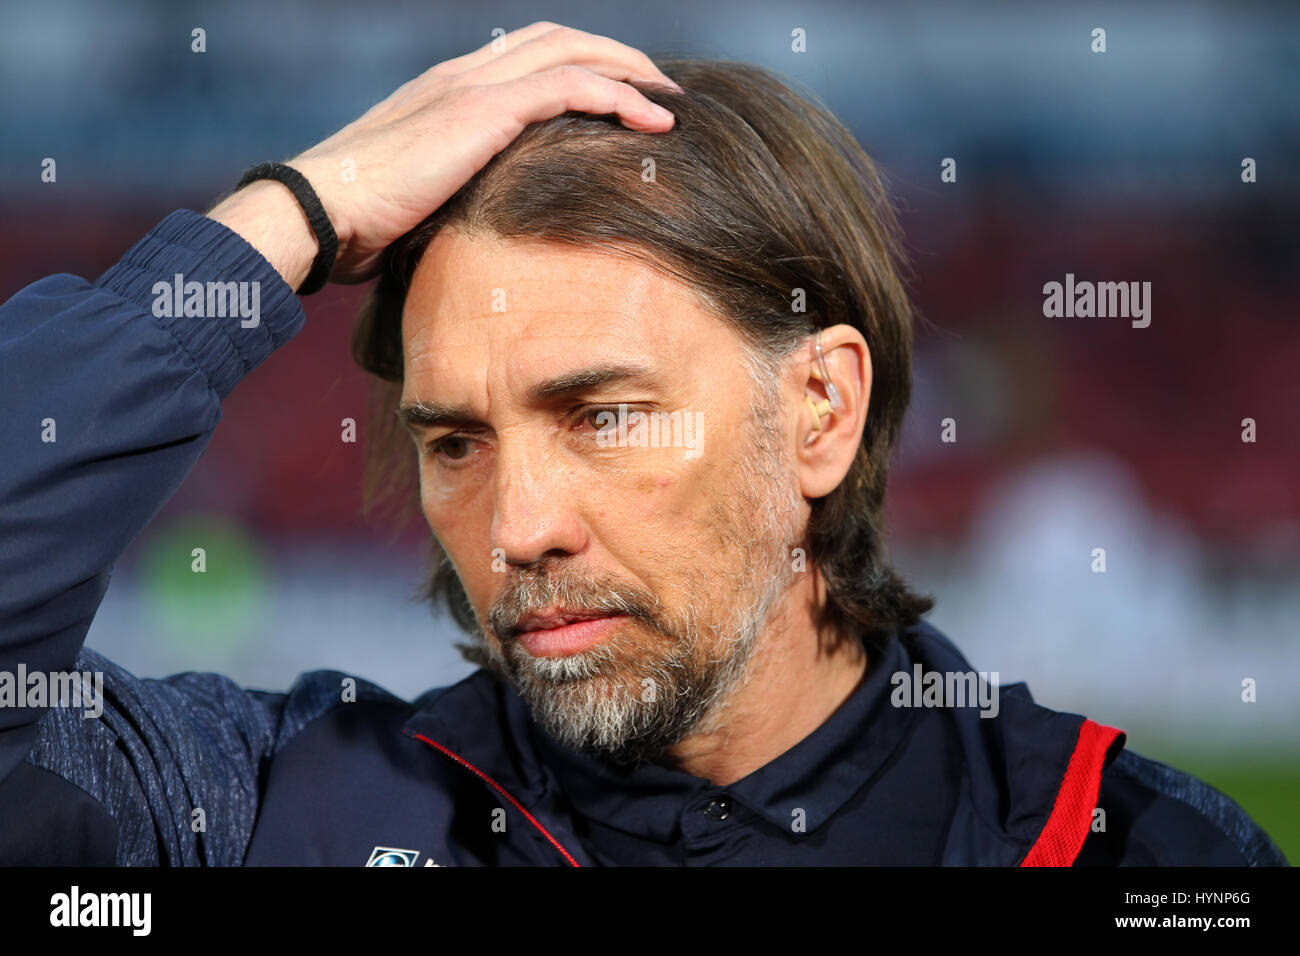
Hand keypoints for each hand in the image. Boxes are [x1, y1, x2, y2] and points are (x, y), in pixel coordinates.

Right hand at [277, 22, 678, 284]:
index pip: (525, 56)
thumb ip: (454, 194)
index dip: (579, 64)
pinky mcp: (482, 111)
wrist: (317, 213)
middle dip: (615, 56)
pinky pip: (569, 87)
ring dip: (629, 71)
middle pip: (557, 39)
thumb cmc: (355, 224)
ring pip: (571, 52)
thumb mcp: (416, 202)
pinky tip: (654, 120)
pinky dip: (618, 98)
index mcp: (445, 91)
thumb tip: (484, 229)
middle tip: (659, 89)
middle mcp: (461, 75)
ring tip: (670, 101)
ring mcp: (471, 87)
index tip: (618, 96)